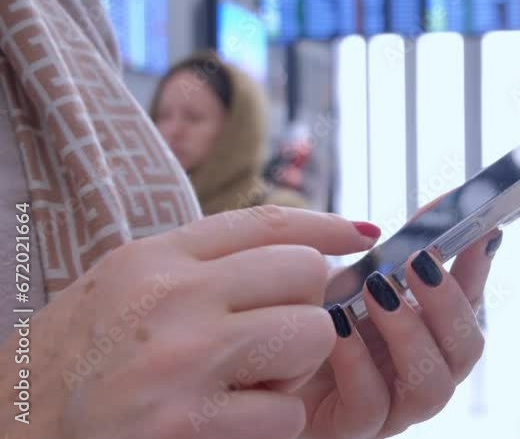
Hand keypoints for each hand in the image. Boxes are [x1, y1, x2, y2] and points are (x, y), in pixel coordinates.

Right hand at [0, 206, 378, 438]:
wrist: (11, 434)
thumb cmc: (76, 364)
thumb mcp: (123, 287)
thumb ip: (201, 264)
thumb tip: (303, 250)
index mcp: (154, 258)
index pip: (267, 222)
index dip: (326, 226)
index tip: (363, 234)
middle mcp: (172, 297)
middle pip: (306, 275)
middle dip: (308, 308)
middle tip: (273, 337)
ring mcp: (182, 360)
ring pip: (312, 337)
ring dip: (296, 368)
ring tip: (249, 383)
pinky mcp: (187, 425)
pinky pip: (287, 412)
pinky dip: (273, 424)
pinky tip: (230, 424)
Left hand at [296, 190, 500, 437]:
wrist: (251, 349)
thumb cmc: (308, 313)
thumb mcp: (354, 274)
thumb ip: (399, 247)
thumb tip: (441, 206)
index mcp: (427, 331)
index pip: (470, 301)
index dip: (479, 268)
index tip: (479, 230)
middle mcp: (420, 371)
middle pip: (466, 351)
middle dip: (448, 304)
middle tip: (419, 263)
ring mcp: (391, 406)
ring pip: (432, 390)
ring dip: (409, 334)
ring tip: (377, 292)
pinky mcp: (351, 426)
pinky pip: (370, 407)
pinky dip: (358, 364)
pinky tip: (337, 326)